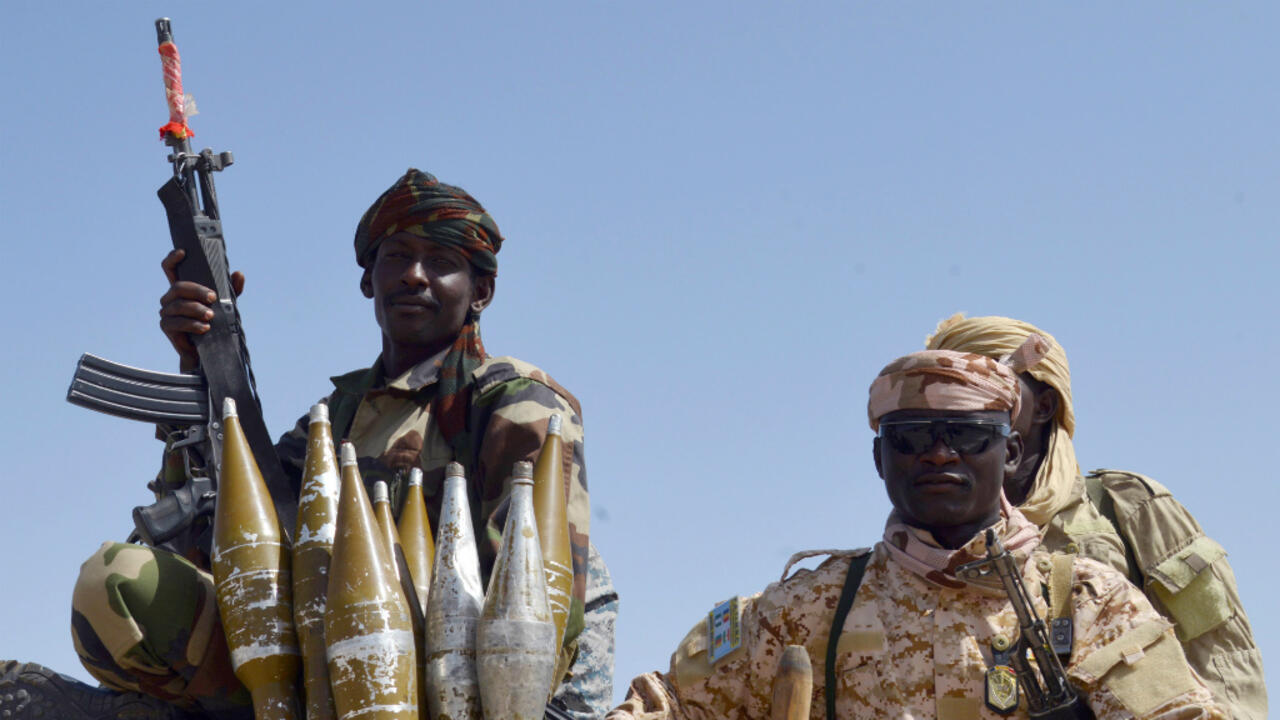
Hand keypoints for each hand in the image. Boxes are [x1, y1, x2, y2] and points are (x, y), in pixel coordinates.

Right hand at [159, 248, 244, 371]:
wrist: (208, 349)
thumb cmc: (214, 322)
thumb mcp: (226, 304)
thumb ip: (232, 289)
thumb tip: (239, 273)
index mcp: (182, 289)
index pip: (170, 269)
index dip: (173, 258)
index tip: (183, 252)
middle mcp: (170, 298)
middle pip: (178, 286)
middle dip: (196, 290)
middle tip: (213, 297)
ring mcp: (166, 312)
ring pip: (178, 305)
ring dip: (196, 309)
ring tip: (211, 316)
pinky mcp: (167, 327)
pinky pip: (177, 323)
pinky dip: (192, 324)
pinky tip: (205, 328)